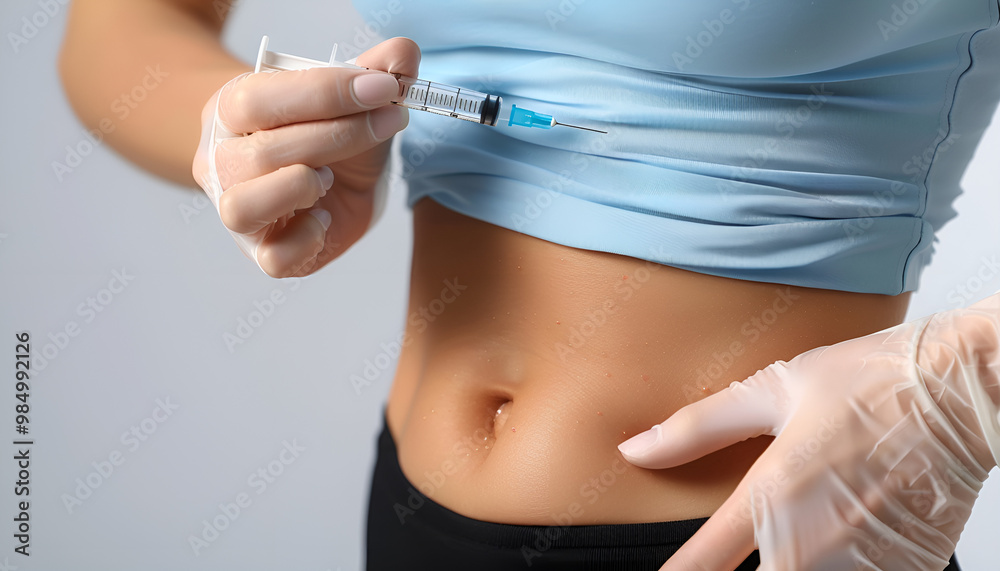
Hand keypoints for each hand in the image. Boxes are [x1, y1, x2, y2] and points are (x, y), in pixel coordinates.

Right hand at [191, 38, 418, 276]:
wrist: (333, 185)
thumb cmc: (333, 139)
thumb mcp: (357, 101)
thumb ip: (376, 73)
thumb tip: (403, 53)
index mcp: (230, 111)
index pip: (259, 98)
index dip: (324, 92)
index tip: (382, 87)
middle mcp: (221, 161)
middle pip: (261, 152)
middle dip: (337, 134)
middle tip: (388, 120)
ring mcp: (237, 211)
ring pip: (243, 207)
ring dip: (298, 187)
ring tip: (329, 177)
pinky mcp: (263, 252)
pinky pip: (273, 256)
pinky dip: (307, 238)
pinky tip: (327, 217)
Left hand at [618, 293, 999, 569]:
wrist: (963, 390)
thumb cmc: (871, 381)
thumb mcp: (772, 390)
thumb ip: (697, 427)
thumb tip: (635, 448)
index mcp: (770, 497)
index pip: (700, 564)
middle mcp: (811, 543)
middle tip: (750, 545)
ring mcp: (860, 564)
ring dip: (794, 566)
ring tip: (805, 528)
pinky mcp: (902, 570)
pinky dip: (842, 568)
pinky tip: (844, 537)